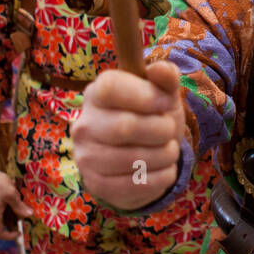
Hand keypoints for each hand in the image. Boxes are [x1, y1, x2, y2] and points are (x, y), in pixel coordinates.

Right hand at [0, 163, 28, 239]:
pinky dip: (5, 205)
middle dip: (12, 220)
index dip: (9, 236)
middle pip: (0, 224)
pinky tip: (10, 194)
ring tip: (17, 199)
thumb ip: (19, 206)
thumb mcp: (11, 194)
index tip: (19, 233)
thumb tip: (29, 215)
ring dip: (9, 210)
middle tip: (22, 212)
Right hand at [73, 60, 185, 209]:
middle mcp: (84, 124)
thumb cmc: (153, 117)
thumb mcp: (164, 93)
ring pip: (133, 159)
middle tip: (169, 130)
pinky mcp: (96, 184)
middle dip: (161, 129)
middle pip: (125, 126)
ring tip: (168, 150)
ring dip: (165, 155)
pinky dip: (161, 177)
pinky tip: (163, 169)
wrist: (146, 157)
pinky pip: (136, 184)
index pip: (111, 88)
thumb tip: (162, 69)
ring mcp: (86, 157)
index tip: (165, 102)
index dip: (145, 95)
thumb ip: (166, 77)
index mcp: (96, 93)